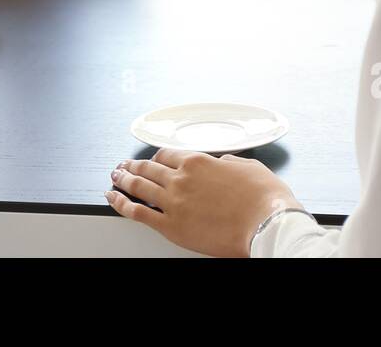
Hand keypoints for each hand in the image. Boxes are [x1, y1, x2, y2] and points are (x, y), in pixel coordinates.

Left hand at [104, 148, 299, 257]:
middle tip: (124, 165)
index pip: (167, 154)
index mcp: (198, 161)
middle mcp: (182, 178)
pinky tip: (113, 198)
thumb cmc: (263, 198)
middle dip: (133, 166)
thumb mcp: (247, 167)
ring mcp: (174, 202)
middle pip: (148, 168)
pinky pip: (138, 212)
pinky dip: (121, 204)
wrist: (267, 223)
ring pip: (139, 186)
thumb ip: (228, 163)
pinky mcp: (172, 226)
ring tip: (115, 177)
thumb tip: (223, 163)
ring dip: (123, 179)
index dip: (156, 157)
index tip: (152, 159)